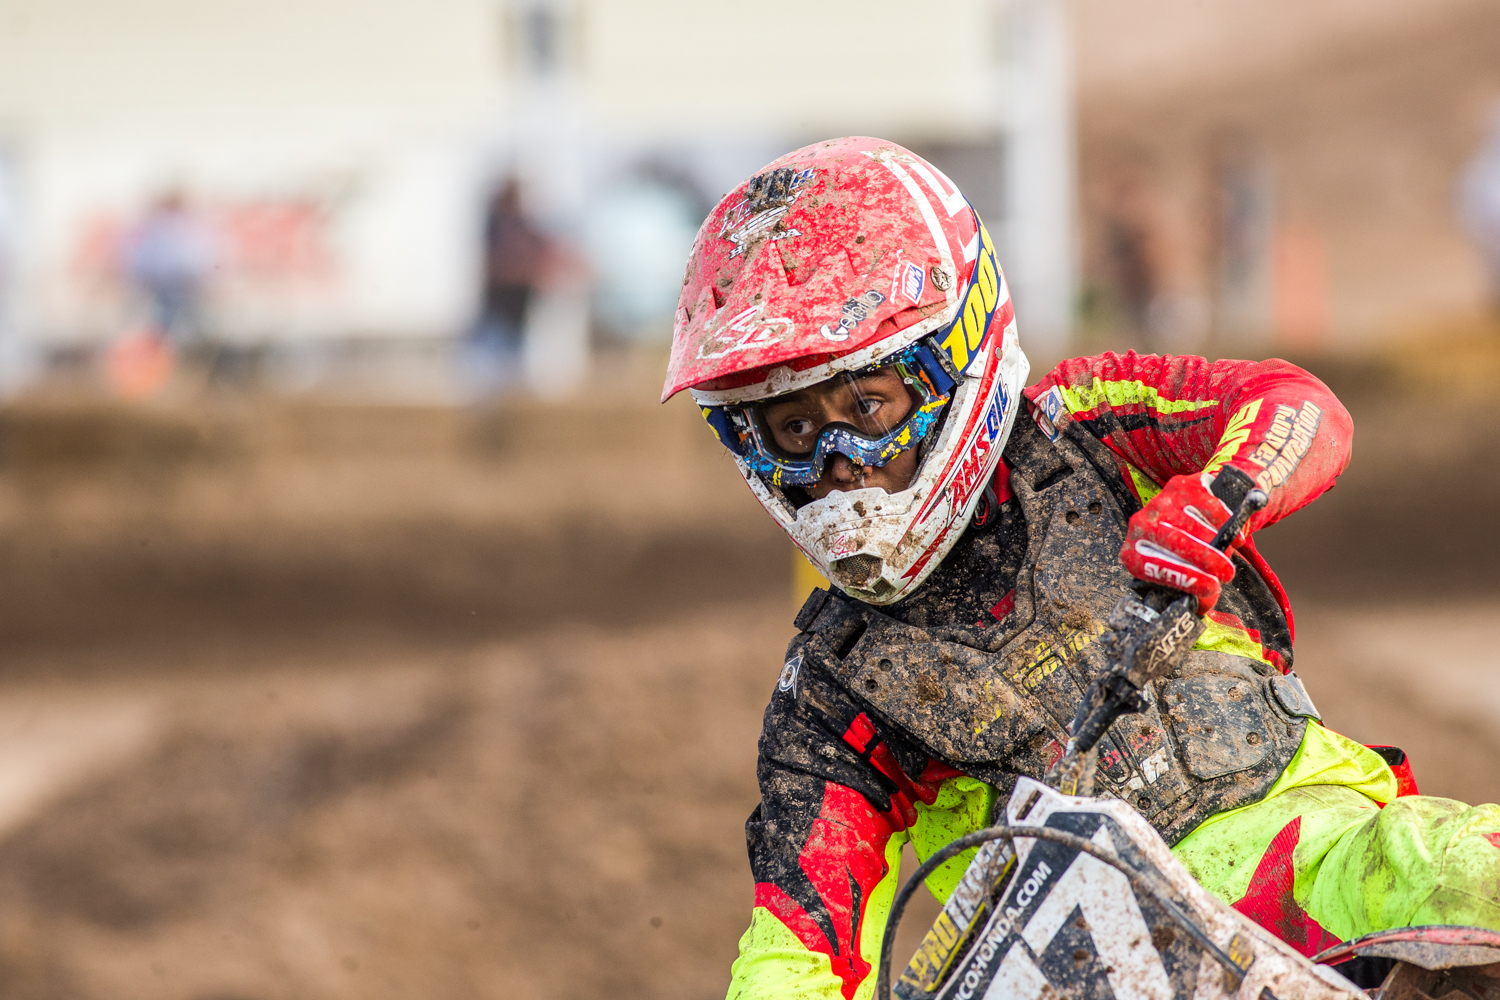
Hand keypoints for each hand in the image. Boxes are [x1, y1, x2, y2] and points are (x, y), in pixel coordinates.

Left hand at [1120, 472, 1240, 612]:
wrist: (1194, 512)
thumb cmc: (1188, 554)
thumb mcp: (1182, 574)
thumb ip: (1191, 590)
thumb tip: (1203, 608)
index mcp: (1133, 552)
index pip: (1150, 566)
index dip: (1182, 578)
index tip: (1211, 589)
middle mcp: (1140, 523)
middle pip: (1174, 540)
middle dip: (1205, 559)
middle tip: (1228, 575)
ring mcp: (1160, 501)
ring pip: (1193, 524)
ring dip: (1217, 543)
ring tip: (1229, 557)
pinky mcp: (1182, 485)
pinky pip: (1209, 505)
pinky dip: (1226, 522)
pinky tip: (1234, 535)